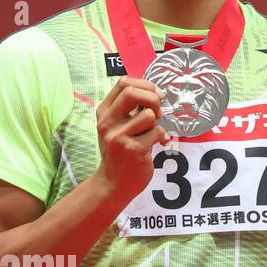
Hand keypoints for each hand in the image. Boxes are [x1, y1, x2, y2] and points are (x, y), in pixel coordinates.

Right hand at [94, 76, 169, 202]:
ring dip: (157, 124)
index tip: (156, 94)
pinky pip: (158, 132)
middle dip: (153, 98)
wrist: (113, 183)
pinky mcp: (133, 149)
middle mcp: (108, 122)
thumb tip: (155, 92)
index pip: (123, 83)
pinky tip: (158, 144)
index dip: (145, 85)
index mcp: (104, 112)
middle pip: (132, 93)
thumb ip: (130, 109)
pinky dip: (162, 137)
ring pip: (149, 115)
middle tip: (158, 112)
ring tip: (152, 134)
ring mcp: (119, 136)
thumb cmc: (120, 151)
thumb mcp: (117, 126)